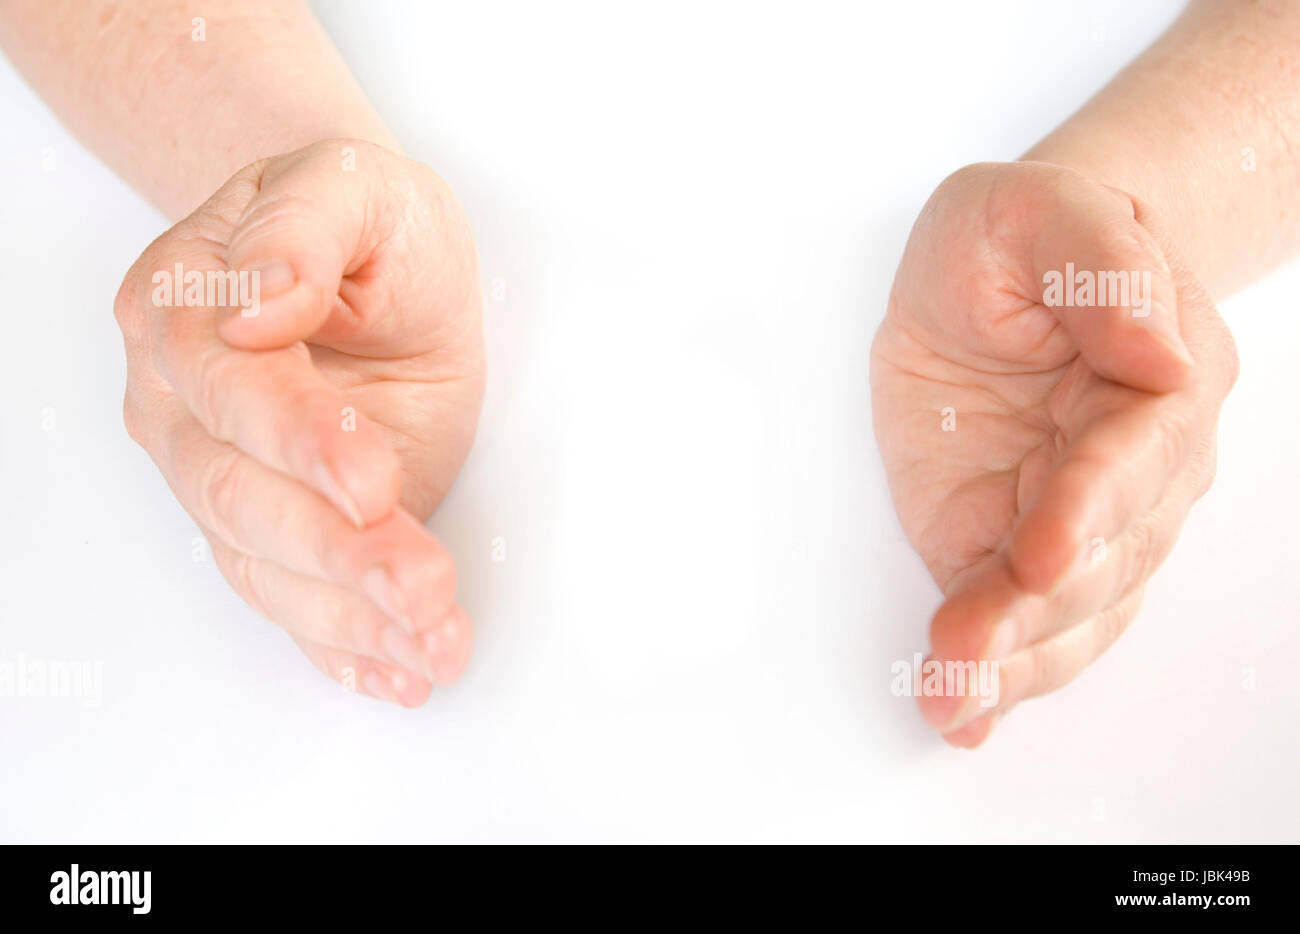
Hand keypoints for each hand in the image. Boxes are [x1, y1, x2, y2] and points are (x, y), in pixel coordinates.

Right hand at [115, 139, 484, 705]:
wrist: (373, 264)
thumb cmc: (362, 224)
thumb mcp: (349, 182)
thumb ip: (301, 228)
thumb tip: (260, 303)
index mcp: (186, 307)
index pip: (230, 388)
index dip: (299, 439)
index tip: (371, 476)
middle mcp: (186, 405)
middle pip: (242, 498)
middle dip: (335, 552)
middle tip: (419, 585)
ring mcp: (224, 475)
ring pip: (267, 566)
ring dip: (352, 617)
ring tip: (432, 643)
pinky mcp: (279, 528)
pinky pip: (293, 601)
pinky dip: (345, 646)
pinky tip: (399, 672)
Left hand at [871, 162, 1237, 746]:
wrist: (998, 275)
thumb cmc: (1022, 237)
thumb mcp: (1038, 212)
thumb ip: (1099, 268)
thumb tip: (1158, 354)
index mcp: (1160, 379)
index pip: (1138, 458)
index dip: (1091, 509)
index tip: (1042, 550)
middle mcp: (1137, 466)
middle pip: (1104, 556)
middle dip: (1036, 610)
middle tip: (969, 643)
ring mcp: (1079, 517)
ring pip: (1069, 609)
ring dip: (1011, 660)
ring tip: (953, 695)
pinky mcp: (1017, 546)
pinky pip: (1026, 620)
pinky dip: (997, 672)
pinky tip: (965, 711)